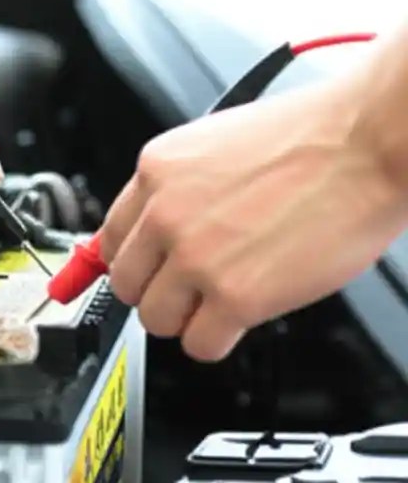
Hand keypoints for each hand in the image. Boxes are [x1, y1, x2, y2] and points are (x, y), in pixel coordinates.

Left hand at [98, 74, 407, 361]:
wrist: (371, 142)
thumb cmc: (315, 137)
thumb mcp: (218, 144)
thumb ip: (180, 187)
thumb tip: (159, 226)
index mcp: (156, 171)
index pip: (111, 239)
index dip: (136, 260)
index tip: (151, 270)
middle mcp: (165, 215)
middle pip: (126, 285)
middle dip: (159, 292)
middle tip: (192, 290)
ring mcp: (196, 258)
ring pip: (156, 320)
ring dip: (187, 319)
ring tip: (221, 302)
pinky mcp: (236, 297)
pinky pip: (199, 345)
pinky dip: (217, 341)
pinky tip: (239, 320)